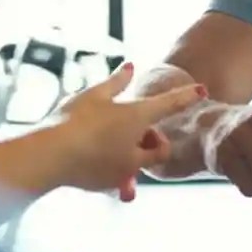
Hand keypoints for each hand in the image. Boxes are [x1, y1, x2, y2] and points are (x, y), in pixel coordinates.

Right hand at [46, 62, 206, 200]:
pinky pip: (120, 177)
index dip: (187, 96)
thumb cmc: (72, 120)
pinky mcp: (108, 185)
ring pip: (139, 164)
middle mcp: (137, 148)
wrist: (50, 157)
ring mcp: (124, 170)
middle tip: (128, 129)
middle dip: (150, 139)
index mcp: (136, 118)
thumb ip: (115, 82)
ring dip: (132, 153)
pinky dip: (114, 167)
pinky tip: (93, 157)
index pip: (170, 105)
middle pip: (159, 148)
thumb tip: (130, 66)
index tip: (202, 90)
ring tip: (106, 141)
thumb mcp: (94, 95)